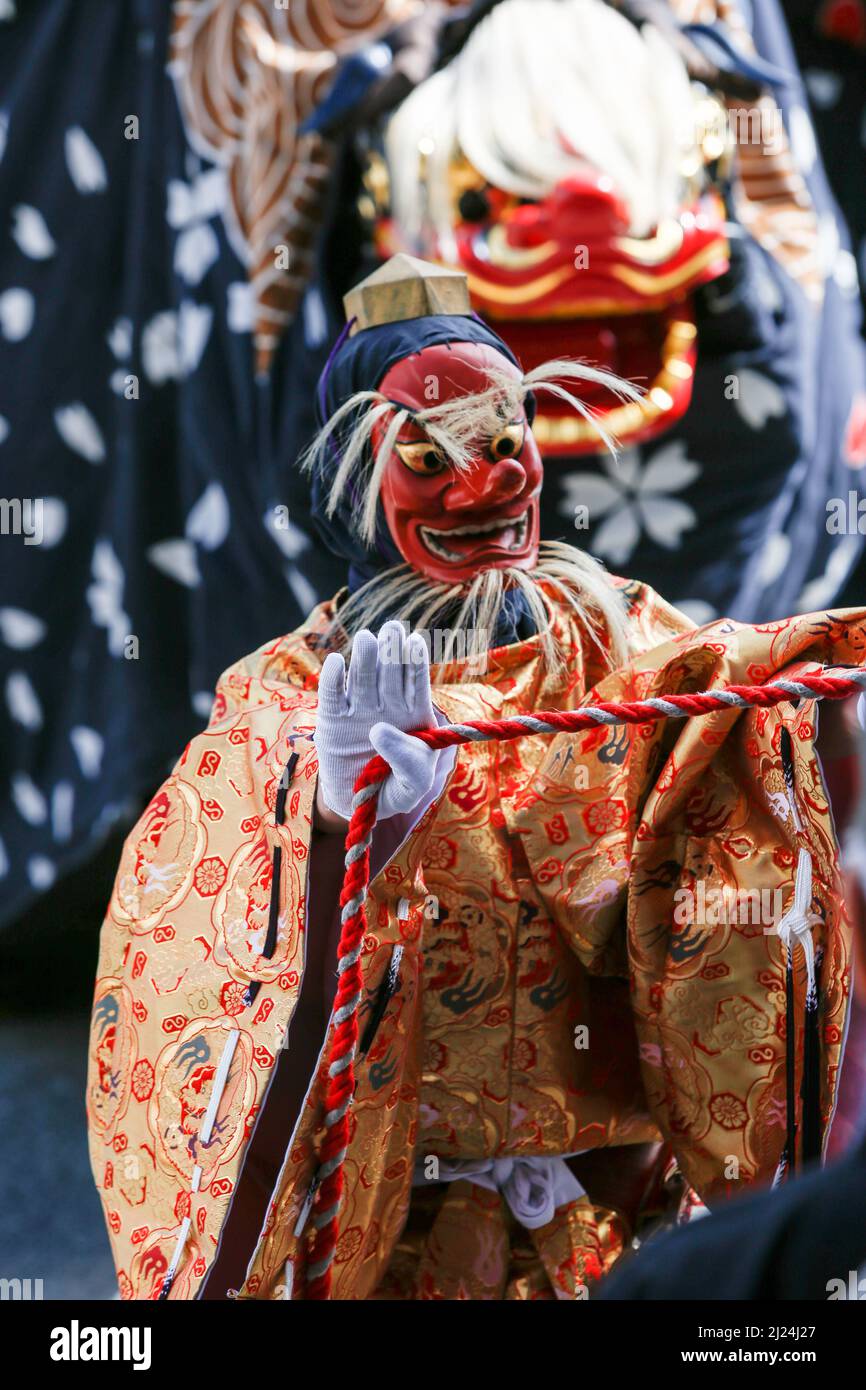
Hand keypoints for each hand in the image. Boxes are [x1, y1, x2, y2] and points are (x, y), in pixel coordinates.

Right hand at [314, 621, 441, 822]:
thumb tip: (379, 728)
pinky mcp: (332, 720)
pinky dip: (333, 679)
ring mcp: (358, 710)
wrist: (362, 805)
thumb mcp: (414, 784)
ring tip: (367, 638)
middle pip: (389, 670)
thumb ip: (410, 761)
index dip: (415, 662)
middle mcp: (386, 705)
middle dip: (391, 648)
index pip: (416, 682)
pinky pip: (332, 695)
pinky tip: (338, 662)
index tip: (415, 643)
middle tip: (392, 629)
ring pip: (362, 676)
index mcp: (413, 713)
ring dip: (365, 656)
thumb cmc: (396, 789)